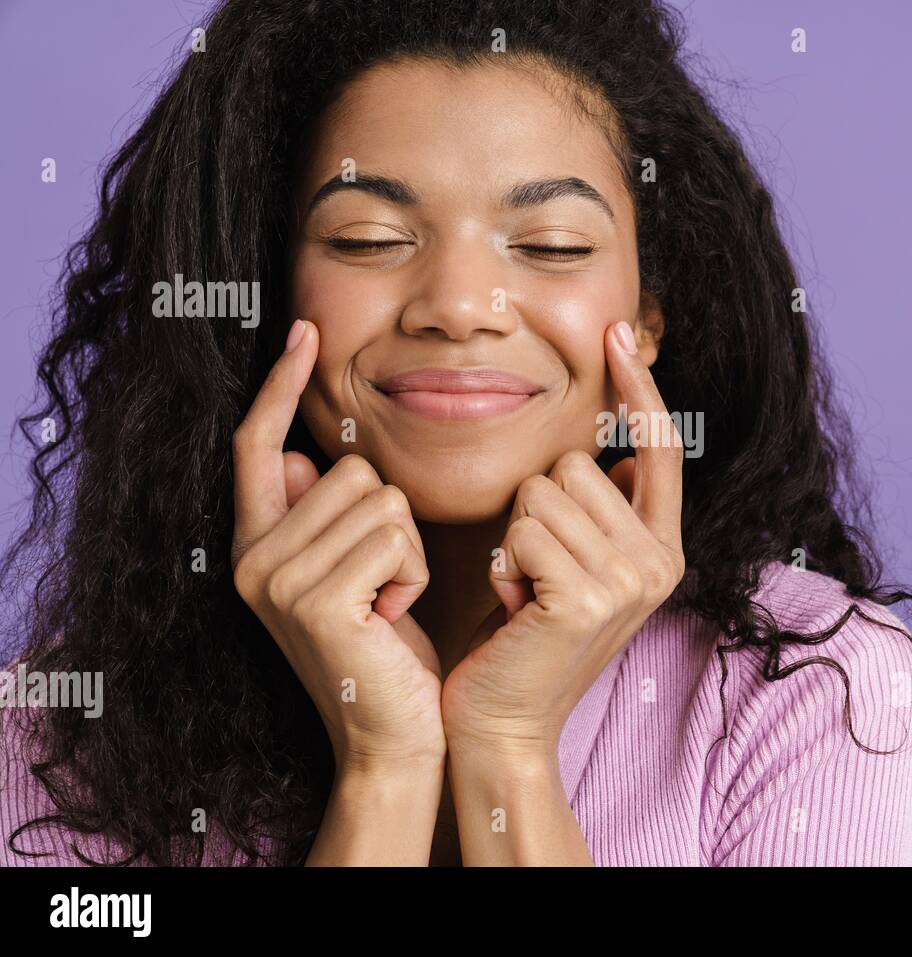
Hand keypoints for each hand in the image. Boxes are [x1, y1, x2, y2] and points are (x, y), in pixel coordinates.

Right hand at [231, 319, 444, 774]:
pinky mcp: (315, 601)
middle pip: (349, 468)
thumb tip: (306, 462)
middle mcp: (252, 558)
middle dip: (392, 521)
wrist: (394, 734)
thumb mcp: (356, 574)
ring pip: (380, 498)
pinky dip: (413, 574)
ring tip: (390, 604)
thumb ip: (324, 520)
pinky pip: (395, 536)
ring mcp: (276, 580)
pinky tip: (395, 618)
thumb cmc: (388, 650)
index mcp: (256, 545)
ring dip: (407, 551)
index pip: (258, 445)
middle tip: (384, 585)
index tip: (304, 333)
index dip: (280, 386)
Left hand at [440, 321, 685, 762]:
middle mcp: (659, 562)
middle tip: (533, 572)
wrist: (501, 723)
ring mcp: (629, 582)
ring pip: (542, 492)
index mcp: (663, 549)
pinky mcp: (585, 598)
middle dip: (534, 507)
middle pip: (575, 464)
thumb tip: (622, 448)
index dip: (640, 389)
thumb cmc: (524, 637)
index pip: (661, 448)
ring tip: (522, 590)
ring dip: (514, 536)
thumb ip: (603, 510)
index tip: (617, 332)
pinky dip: (502, 563)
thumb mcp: (573, 565)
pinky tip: (512, 606)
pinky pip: (522, 530)